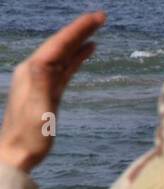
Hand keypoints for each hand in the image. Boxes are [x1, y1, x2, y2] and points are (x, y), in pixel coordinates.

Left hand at [0, 11, 104, 172]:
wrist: (16, 153)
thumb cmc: (29, 137)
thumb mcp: (37, 111)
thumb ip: (40, 85)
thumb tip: (45, 61)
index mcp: (33, 72)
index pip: (58, 44)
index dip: (77, 29)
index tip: (97, 18)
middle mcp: (34, 71)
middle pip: (60, 44)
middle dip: (80, 28)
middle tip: (102, 17)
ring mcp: (41, 79)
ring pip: (63, 53)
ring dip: (79, 39)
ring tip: (98, 28)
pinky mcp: (48, 89)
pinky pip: (65, 66)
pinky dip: (77, 55)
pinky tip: (88, 50)